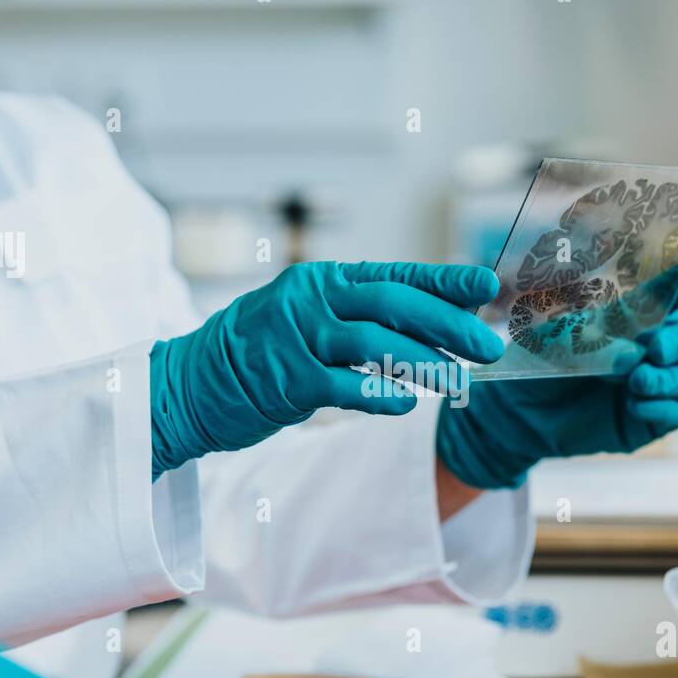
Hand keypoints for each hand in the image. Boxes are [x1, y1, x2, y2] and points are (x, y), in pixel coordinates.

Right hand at [150, 260, 503, 478]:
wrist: (189, 385)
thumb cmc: (262, 355)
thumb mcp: (310, 321)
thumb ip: (363, 318)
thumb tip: (439, 320)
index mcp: (324, 281)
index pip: (395, 274)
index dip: (444, 280)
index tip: (487, 285)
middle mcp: (311, 300)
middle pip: (393, 303)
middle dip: (448, 324)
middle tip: (488, 347)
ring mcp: (296, 338)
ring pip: (375, 344)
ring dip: (424, 363)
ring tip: (459, 381)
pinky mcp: (284, 380)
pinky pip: (344, 386)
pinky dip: (380, 393)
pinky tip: (407, 403)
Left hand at [435, 261, 677, 488]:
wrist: (518, 410)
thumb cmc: (540, 360)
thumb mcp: (560, 336)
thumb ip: (597, 333)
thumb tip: (632, 349)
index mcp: (640, 316)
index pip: (674, 294)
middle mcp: (657, 348)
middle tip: (657, 347)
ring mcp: (658, 385)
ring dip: (668, 377)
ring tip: (636, 379)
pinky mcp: (649, 421)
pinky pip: (675, 414)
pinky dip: (661, 407)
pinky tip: (635, 404)